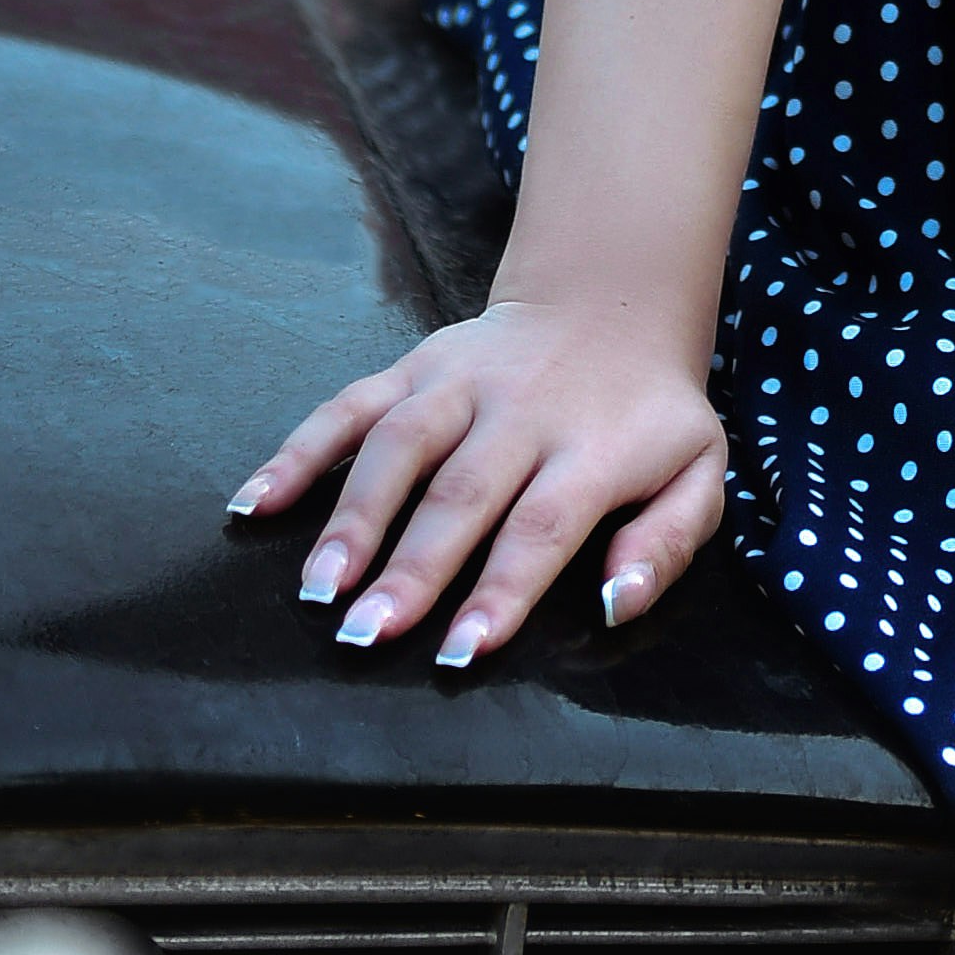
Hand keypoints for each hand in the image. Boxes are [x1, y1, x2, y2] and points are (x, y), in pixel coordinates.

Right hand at [227, 283, 730, 669]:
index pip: (543, 522)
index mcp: (595, 445)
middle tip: (367, 635)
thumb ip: (668, 540)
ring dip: (352, 516)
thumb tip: (617, 602)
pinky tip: (255, 504)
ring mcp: (461, 382)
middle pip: (461, 491)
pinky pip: (350, 404)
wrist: (611, 305)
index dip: (502, 587)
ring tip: (318, 590)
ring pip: (399, 444)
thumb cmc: (651, 415)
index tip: (461, 649)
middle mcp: (521, 409)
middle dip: (413, 567)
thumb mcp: (699, 472)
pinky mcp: (415, 365)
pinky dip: (298, 451)